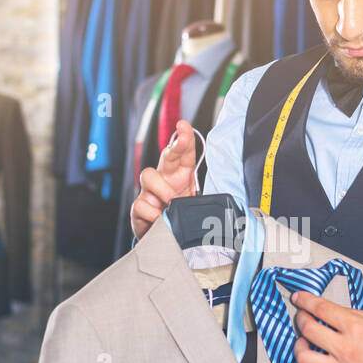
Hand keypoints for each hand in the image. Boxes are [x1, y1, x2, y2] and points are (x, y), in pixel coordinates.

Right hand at [131, 118, 197, 239]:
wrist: (164, 236)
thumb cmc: (179, 215)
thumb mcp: (194, 205)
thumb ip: (204, 199)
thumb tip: (223, 200)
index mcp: (180, 175)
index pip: (183, 154)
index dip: (184, 138)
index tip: (184, 126)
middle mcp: (164, 179)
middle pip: (166, 157)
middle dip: (174, 147)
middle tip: (180, 143)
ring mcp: (149, 192)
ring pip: (148, 175)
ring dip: (162, 189)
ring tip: (170, 203)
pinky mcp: (139, 207)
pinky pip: (141, 204)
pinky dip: (152, 213)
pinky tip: (159, 219)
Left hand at [290, 291, 362, 362]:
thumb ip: (350, 314)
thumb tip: (328, 311)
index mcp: (356, 328)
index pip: (320, 308)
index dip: (304, 300)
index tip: (299, 298)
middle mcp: (347, 349)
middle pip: (307, 330)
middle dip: (301, 318)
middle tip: (303, 317)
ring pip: (303, 358)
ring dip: (299, 346)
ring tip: (305, 343)